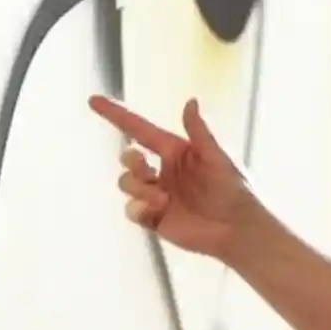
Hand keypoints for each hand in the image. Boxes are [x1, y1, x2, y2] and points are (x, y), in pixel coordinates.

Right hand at [88, 95, 266, 261]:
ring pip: (126, 184)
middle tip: (145, 168)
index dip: (116, 115)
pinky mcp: (154, 218)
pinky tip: (158, 212)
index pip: (140, 130)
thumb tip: (191, 100)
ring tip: (163, 200)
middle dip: (130, 160)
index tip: (94, 100)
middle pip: (128, 158)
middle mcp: (163, 171)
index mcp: (176, 151)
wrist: (236, 229)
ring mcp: (156, 195)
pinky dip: (139, 209)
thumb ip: (200, 132)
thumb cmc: (234, 189)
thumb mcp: (218, 157)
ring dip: (139, 189)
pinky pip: (131, 209)